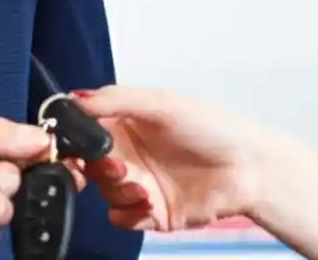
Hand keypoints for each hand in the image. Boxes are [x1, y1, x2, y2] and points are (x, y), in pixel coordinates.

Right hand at [73, 86, 274, 231]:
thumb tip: (75, 99)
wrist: (251, 171)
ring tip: (140, 184)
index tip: (66, 143)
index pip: (85, 129)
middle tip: (113, 166)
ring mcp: (140, 183)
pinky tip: (147, 202)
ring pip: (103, 191)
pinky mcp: (151, 212)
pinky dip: (127, 211)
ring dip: (115, 189)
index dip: (72, 138)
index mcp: (127, 123)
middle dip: (93, 167)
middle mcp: (131, 153)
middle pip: (88, 163)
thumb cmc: (214, 129)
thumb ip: (115, 100)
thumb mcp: (162, 104)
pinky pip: (121, 218)